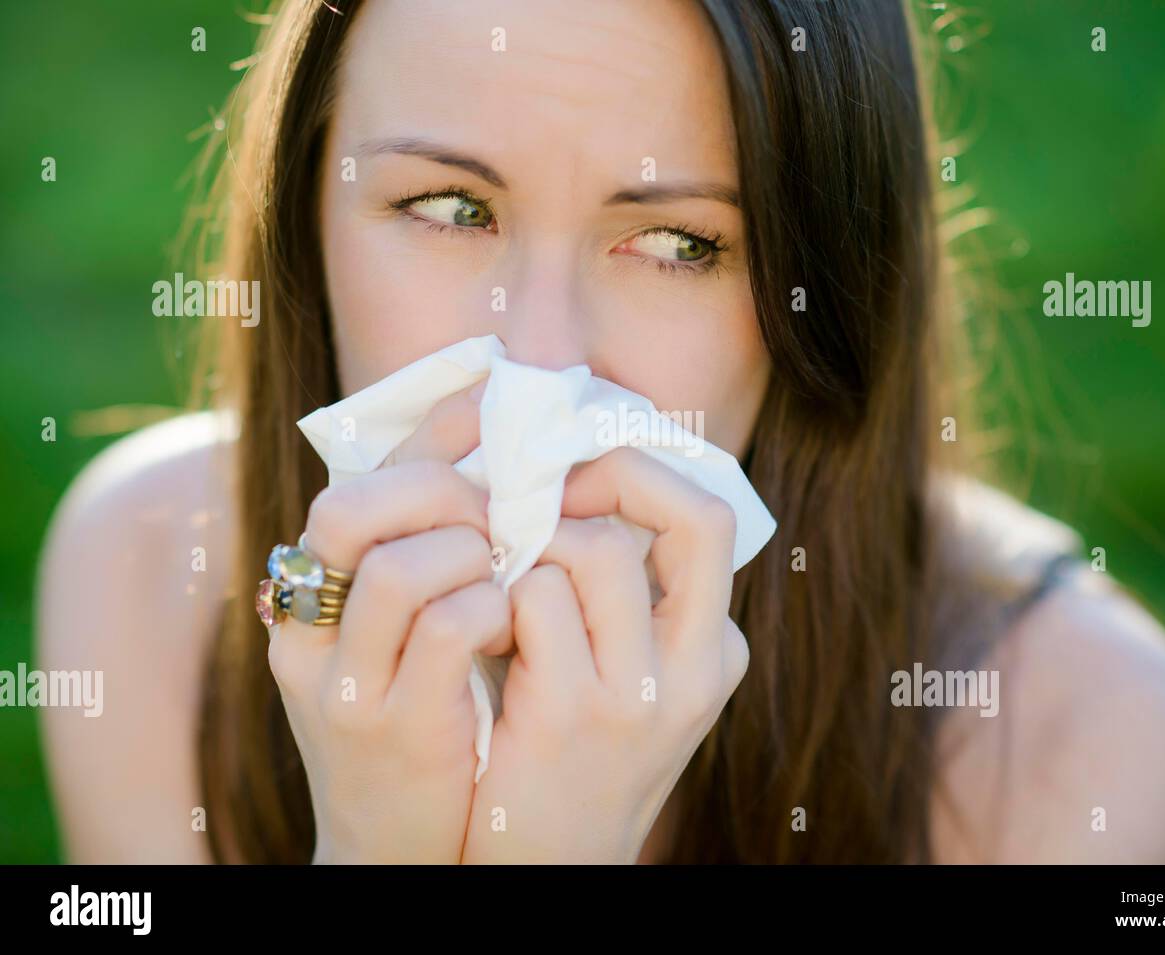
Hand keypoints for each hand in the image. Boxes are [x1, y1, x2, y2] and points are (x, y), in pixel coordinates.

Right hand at [269, 385, 506, 863]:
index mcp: (309, 591)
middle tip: (503, 516)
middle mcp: (306, 629)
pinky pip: (449, 626)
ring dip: (472, 557)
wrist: (394, 847)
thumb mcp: (406, 630)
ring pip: (398, 567)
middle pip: (353, 509)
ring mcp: (341, 681)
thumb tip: (499, 460)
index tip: (494, 401)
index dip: (429, 432)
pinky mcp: (388, 727)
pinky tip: (512, 626)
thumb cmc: (420, 719)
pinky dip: (493, 609)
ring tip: (505, 576)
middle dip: (445, 494)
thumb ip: (433, 551)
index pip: (357, 479)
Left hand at [460, 447, 749, 862]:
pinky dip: (498, 598)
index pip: (710, 520)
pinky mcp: (573, 712)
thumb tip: (580, 486)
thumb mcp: (633, 682)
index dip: (645, 474)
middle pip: (688, 515)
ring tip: (507, 588)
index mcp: (715, 653)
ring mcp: (641, 692)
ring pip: (592, 550)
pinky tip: (486, 635)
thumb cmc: (576, 759)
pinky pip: (531, 598)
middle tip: (548, 490)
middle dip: (608, 478)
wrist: (548, 870)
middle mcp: (698, 669)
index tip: (582, 474)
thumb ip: (630, 601)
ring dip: (534, 551)